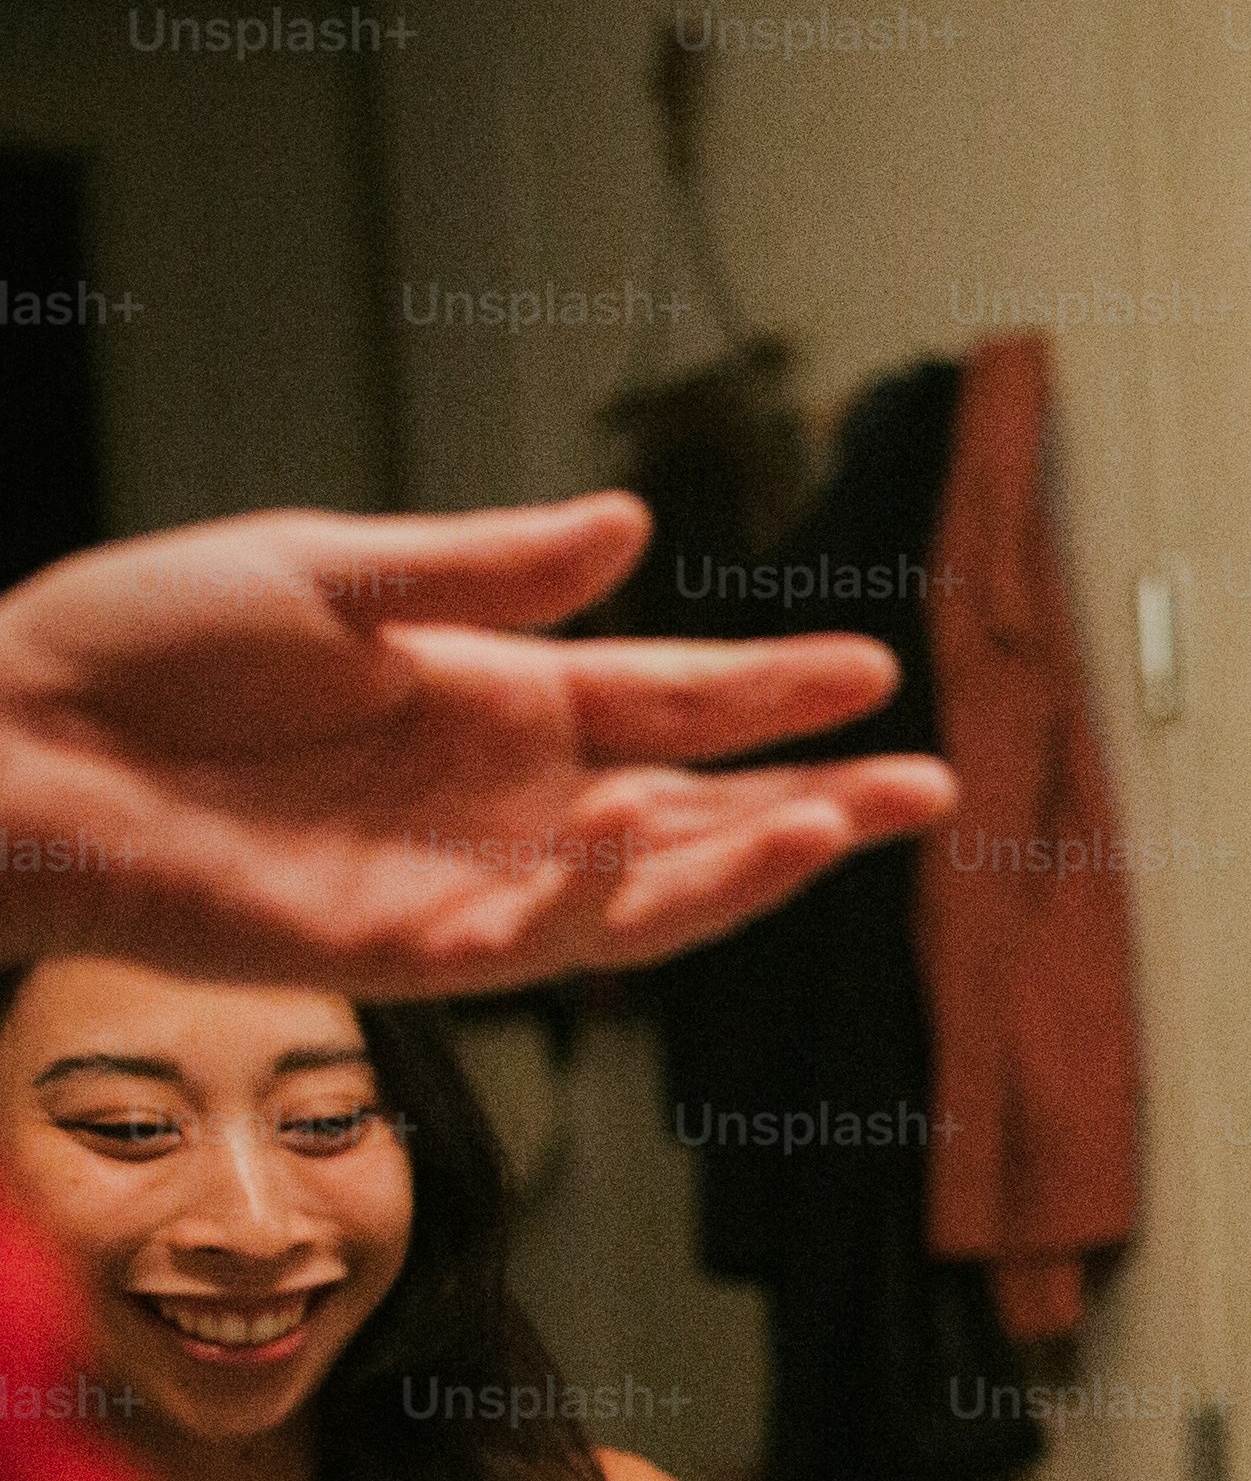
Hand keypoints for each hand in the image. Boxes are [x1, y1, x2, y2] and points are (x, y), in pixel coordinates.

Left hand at [0, 497, 956, 994]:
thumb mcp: (324, 574)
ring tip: (834, 824)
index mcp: (502, 698)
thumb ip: (484, 570)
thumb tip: (632, 529)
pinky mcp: (412, 951)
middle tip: (930, 787)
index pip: (677, 699)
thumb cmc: (142, 648)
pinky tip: (639, 842)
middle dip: (819, 800)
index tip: (874, 668)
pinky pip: (537, 940)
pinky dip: (597, 900)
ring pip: (651, 891)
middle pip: (702, 809)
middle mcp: (511, 801)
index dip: (779, 688)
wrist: (15, 748)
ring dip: (746, 863)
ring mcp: (472, 883)